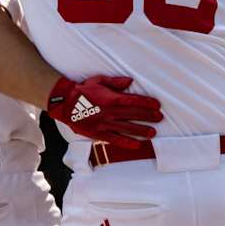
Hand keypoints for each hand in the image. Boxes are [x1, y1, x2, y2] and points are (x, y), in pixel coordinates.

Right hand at [47, 75, 162, 149]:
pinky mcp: (98, 133)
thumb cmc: (82, 90)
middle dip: (148, 116)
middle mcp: (110, 112)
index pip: (133, 101)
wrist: (64, 103)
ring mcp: (104, 124)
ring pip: (127, 128)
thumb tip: (130, 81)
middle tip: (160, 118)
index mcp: (111, 98)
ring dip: (141, 131)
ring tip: (153, 133)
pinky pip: (115, 140)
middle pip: (133, 114)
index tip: (157, 105)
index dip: (147, 103)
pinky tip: (136, 145)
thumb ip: (115, 82)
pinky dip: (126, 143)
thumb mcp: (98, 80)